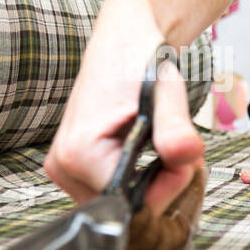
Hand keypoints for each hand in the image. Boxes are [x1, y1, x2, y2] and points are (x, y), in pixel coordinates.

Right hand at [45, 48, 205, 213]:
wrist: (125, 42)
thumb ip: (174, 128)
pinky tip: (148, 152)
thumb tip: (185, 154)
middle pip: (126, 207)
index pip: (132, 202)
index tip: (183, 156)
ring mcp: (66, 170)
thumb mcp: (165, 93)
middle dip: (161, 184)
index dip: (166, 186)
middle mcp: (64, 167)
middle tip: (177, 148)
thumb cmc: (140, 61)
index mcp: (79, 153)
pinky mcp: (74, 169)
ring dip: (152, 182)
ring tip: (163, 145)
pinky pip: (115, 191)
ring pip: (122, 203)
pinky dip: (139, 178)